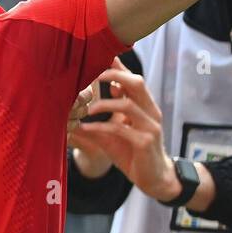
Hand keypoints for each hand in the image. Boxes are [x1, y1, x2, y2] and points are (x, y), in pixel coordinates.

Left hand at [67, 58, 176, 199]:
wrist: (153, 177)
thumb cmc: (132, 151)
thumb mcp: (114, 130)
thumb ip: (102, 115)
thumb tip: (78, 100)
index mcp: (144, 105)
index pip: (132, 79)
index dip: (117, 66)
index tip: (99, 55)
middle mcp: (150, 111)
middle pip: (137, 83)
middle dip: (113, 75)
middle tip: (91, 76)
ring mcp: (150, 126)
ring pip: (129, 105)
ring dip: (104, 104)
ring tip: (87, 109)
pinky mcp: (146, 142)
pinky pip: (123, 129)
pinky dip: (102, 127)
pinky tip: (87, 128)